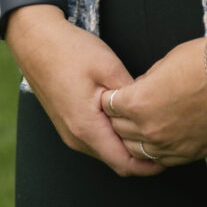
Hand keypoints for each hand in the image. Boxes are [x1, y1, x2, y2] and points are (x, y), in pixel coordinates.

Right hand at [5, 9, 164, 178]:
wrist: (36, 41)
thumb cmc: (70, 51)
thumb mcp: (107, 66)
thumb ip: (130, 94)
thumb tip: (149, 111)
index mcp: (87, 128)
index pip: (124, 164)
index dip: (149, 165)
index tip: (171, 154)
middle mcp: (76, 138)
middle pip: (116, 160)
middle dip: (142, 155)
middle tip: (167, 138)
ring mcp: (70, 132)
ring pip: (106, 150)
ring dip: (127, 144)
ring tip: (151, 126)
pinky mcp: (68, 123)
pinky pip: (96, 139)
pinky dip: (114, 135)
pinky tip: (129, 117)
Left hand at [101, 25, 206, 166]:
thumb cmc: (204, 60)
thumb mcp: (166, 62)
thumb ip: (146, 82)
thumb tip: (140, 90)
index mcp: (137, 103)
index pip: (109, 107)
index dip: (111, 98)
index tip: (114, 94)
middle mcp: (149, 130)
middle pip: (119, 132)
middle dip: (118, 120)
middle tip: (124, 111)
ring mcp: (170, 146)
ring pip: (139, 152)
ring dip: (136, 140)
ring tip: (141, 127)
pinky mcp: (190, 155)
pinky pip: (163, 160)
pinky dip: (157, 152)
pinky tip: (160, 140)